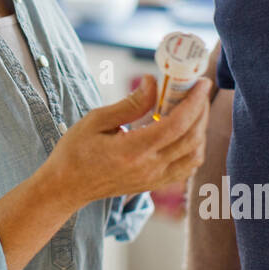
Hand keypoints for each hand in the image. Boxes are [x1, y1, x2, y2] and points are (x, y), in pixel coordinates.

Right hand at [43, 75, 211, 208]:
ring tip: (192, 108)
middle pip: (191, 138)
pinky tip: (186, 131)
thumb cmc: (75, 151)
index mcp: (133, 150)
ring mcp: (154, 179)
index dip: (194, 101)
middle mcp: (149, 168)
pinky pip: (187, 167)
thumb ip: (130, 104)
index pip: (176, 124)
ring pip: (195, 155)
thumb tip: (153, 83)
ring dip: (200, 129)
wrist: (66, 187)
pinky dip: (194, 148)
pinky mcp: (155, 184)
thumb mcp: (96, 120)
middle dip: (201, 110)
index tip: (201, 82)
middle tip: (198, 89)